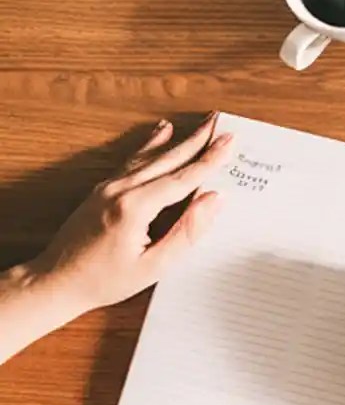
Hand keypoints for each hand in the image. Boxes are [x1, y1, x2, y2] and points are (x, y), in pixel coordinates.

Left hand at [28, 113, 234, 314]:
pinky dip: (151, 145)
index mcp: (135, 207)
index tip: (229, 141)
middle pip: (168, 158)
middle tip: (219, 122)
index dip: (210, 159)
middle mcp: (121, 190)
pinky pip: (133, 160)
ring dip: (178, 139)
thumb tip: (213, 200)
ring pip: (151, 156)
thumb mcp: (153, 266)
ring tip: (199, 126)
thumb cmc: (103, 280)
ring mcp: (108, 186)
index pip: (183, 178)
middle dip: (197, 140)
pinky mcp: (102, 189)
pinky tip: (160, 133)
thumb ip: (187, 231)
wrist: (54, 282)